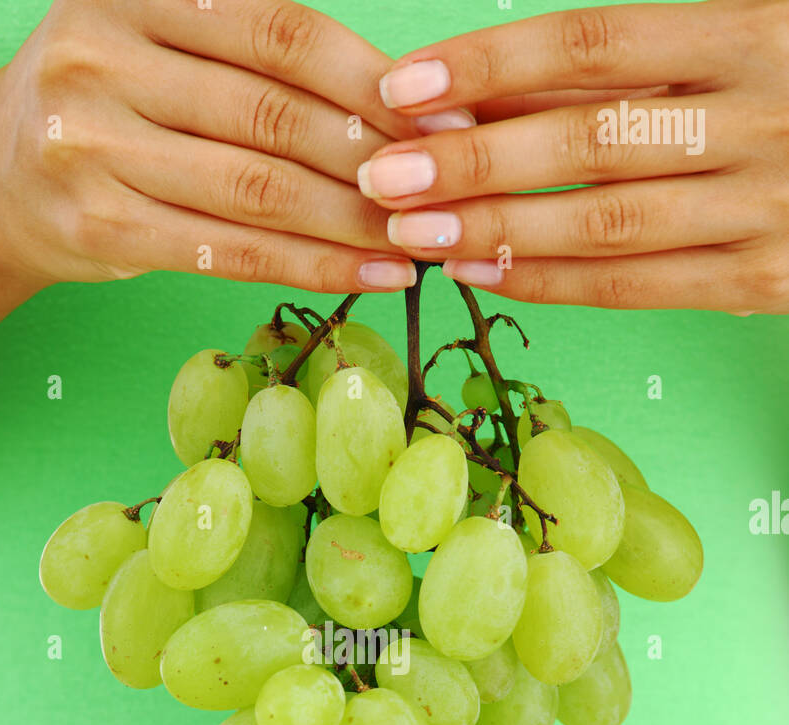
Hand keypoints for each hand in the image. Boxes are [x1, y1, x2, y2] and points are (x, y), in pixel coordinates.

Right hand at [0, 0, 416, 293]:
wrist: (2, 177)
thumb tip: (398, 94)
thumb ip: (251, 46)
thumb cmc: (112, 103)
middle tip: (445, 186)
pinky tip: (370, 275)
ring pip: (257, 188)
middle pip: (272, 113)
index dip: (368, 77)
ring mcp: (93, 146)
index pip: (278, 33)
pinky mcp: (101, 226)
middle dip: (373, 155)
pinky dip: (310, 266)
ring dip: (353, 221)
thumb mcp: (161, 35)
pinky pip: (230, 252)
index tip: (443, 115)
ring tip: (422, 239)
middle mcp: (105, 58)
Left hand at [357, 0, 788, 312]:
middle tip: (384, 177)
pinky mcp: (773, 278)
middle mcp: (764, 115)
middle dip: (474, 159)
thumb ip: (632, 62)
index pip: (597, 43)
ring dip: (501, 228)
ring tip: (414, 234)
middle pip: (590, 139)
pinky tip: (490, 271)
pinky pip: (643, 284)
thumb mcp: (737, 39)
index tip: (406, 88)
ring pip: (610, 222)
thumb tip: (497, 87)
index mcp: (754, 30)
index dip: (493, 64)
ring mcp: (771, 204)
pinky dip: (559, 280)